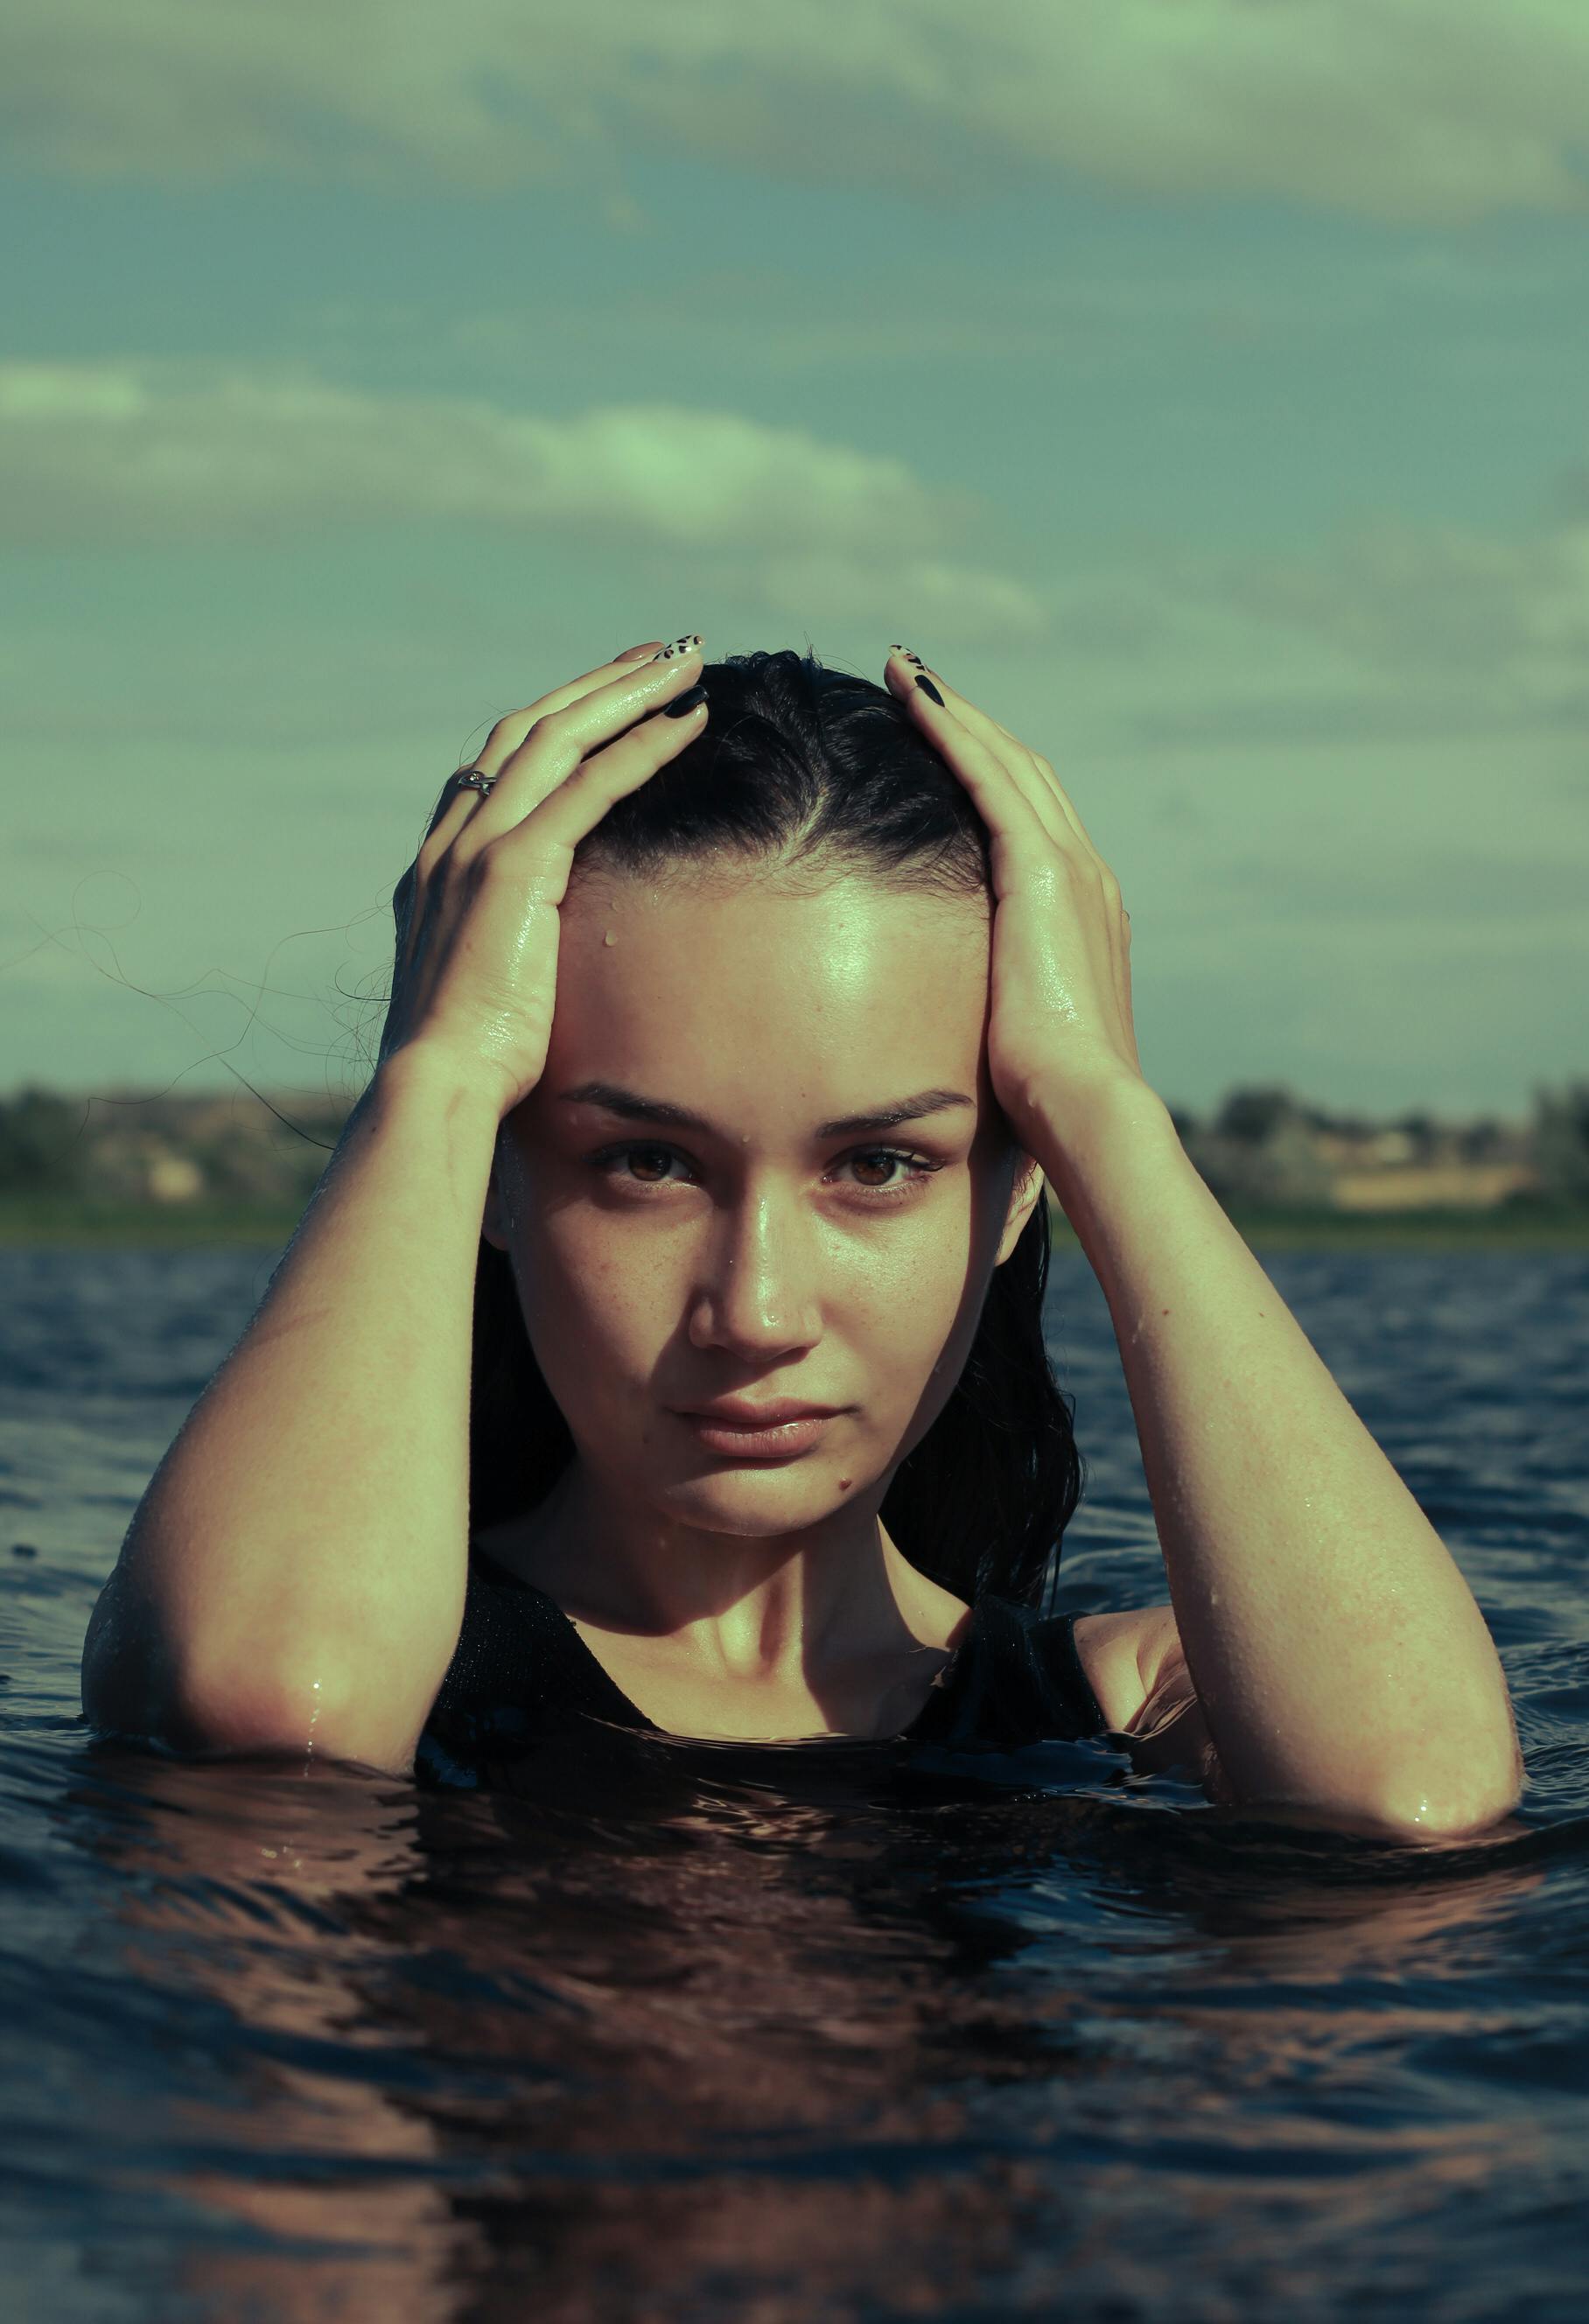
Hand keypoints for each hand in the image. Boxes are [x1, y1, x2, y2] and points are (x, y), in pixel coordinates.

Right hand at [380, 637, 706, 1117]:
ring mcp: (478, 847)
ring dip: (627, 692)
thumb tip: (548, 958)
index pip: (500, 761)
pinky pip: (588, 786)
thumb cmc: (470, 1062)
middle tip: (661, 653)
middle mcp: (452, 840)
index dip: (559, 716)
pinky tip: (687, 723)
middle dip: (599, 683)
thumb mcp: (486, 984)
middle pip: (530, 727)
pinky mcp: (513, 868)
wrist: (437, 1085)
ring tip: (685, 663)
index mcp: (440, 863)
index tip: (613, 693)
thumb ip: (510, 946)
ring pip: (559, 737)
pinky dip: (641, 747)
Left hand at [882, 646, 1149, 1145]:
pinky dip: (953, 733)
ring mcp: (1070, 869)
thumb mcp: (1022, 1036)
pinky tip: (913, 700)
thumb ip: (1002, 1010)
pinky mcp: (1041, 873)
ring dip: (956, 711)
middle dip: (971, 724)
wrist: (1086, 1104)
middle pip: (1025, 774)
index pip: (1034, 821)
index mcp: (1085, 914)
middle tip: (916, 681)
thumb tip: (968, 1038)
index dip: (989, 774)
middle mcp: (1086, 877)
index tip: (943, 743)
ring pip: (1007, 763)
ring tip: (904, 672)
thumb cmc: (1048, 1096)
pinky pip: (990, 780)